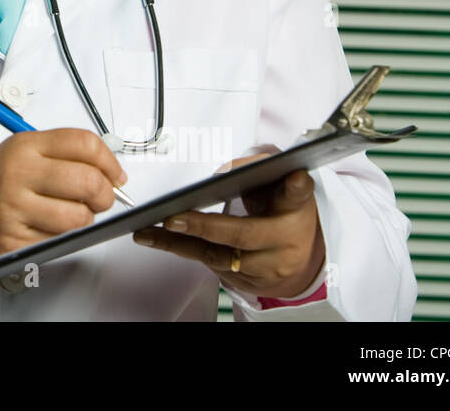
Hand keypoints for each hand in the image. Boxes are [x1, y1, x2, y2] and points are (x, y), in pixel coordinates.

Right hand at [0, 128, 126, 268]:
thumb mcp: (24, 154)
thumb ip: (64, 155)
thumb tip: (111, 171)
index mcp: (24, 146)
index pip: (83, 143)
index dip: (109, 161)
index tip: (116, 174)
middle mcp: (18, 173)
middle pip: (88, 180)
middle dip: (106, 194)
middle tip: (101, 197)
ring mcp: (15, 207)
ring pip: (79, 216)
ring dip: (85, 219)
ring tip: (70, 213)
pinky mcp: (16, 238)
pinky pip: (61, 239)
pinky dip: (64, 236)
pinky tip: (49, 226)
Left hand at [130, 153, 325, 299]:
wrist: (296, 257)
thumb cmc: (280, 210)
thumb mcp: (277, 184)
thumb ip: (256, 169)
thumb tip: (224, 171)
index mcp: (297, 207)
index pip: (298, 195)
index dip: (296, 187)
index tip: (295, 177)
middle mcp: (286, 240)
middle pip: (245, 235)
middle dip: (206, 226)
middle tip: (174, 216)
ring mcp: (267, 266)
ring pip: (219, 255)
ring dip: (180, 241)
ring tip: (151, 228)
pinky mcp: (247, 281)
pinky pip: (208, 264)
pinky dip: (180, 249)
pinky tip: (154, 238)